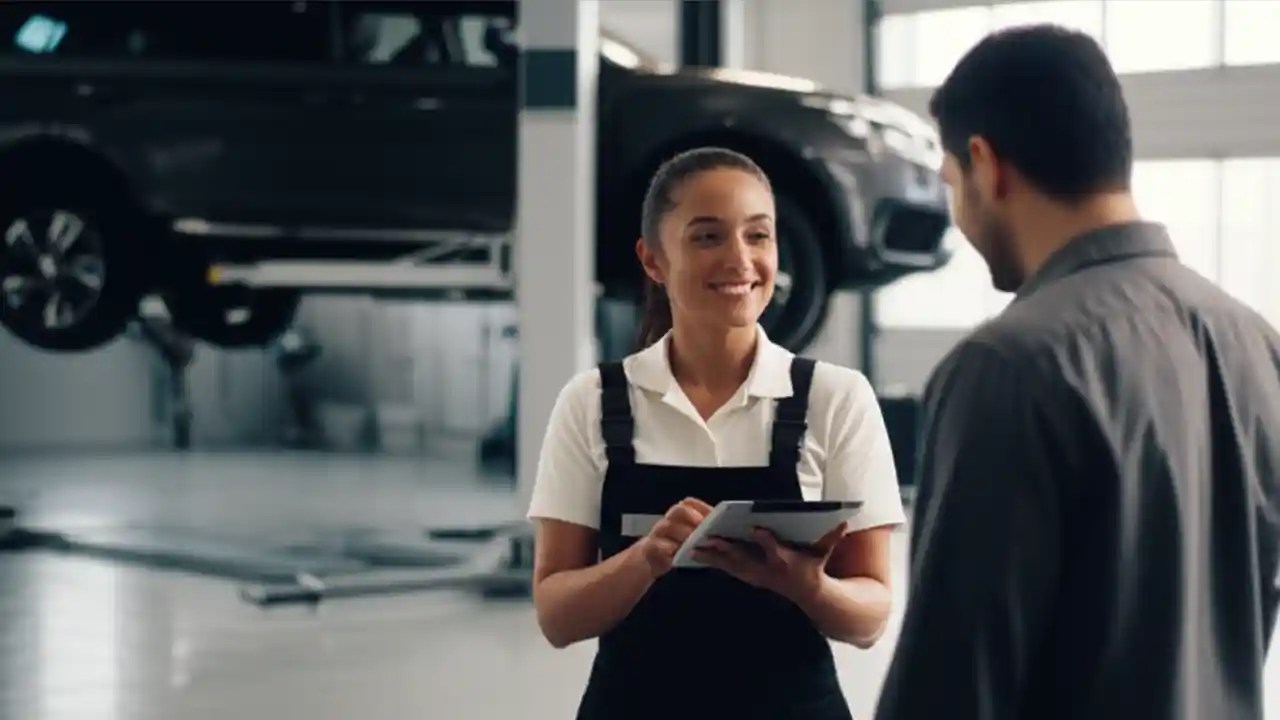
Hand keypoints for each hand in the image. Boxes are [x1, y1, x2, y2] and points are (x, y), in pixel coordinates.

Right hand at [637, 497, 713, 577]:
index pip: (690, 503)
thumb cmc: (679, 549)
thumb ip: (706, 537)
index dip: (702, 507)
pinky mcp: (650, 547)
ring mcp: (658, 533)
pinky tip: (676, 552)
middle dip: (692, 516)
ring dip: (682, 533)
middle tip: (703, 527)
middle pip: (678, 510)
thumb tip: (725, 540)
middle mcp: (669, 520)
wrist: (653, 559)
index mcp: (681, 516)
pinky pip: (656, 544)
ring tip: (694, 542)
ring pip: (667, 525)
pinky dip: (667, 547)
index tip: (715, 516)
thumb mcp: (694, 541)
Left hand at [691, 522, 847, 602]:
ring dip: (712, 557)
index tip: (755, 529)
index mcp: (784, 561)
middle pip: (745, 559)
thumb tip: (846, 521)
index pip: (773, 549)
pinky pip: (726, 569)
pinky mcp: (747, 576)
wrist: (806, 594)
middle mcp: (766, 570)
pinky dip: (711, 562)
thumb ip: (832, 537)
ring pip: (730, 566)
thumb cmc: (813, 568)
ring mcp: (755, 575)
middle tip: (710, 539)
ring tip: (693, 547)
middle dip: (727, 550)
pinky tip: (694, 554)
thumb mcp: (824, 553)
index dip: (765, 540)